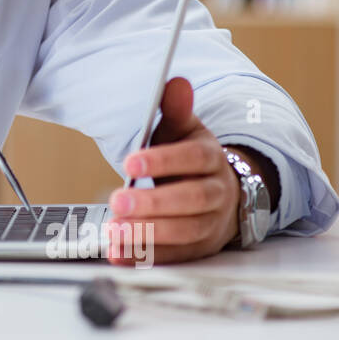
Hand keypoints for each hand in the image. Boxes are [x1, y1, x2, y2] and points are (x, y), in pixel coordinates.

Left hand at [104, 76, 241, 265]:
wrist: (223, 195)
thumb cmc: (191, 160)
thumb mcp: (184, 131)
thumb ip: (175, 110)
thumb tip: (175, 82)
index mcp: (211, 159)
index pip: (193, 159)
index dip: (163, 160)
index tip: (129, 161)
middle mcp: (217, 194)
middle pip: (191, 200)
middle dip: (154, 203)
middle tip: (117, 201)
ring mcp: (210, 225)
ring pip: (186, 232)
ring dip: (149, 234)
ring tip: (115, 231)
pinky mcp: (198, 249)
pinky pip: (174, 256)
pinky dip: (144, 257)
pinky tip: (117, 254)